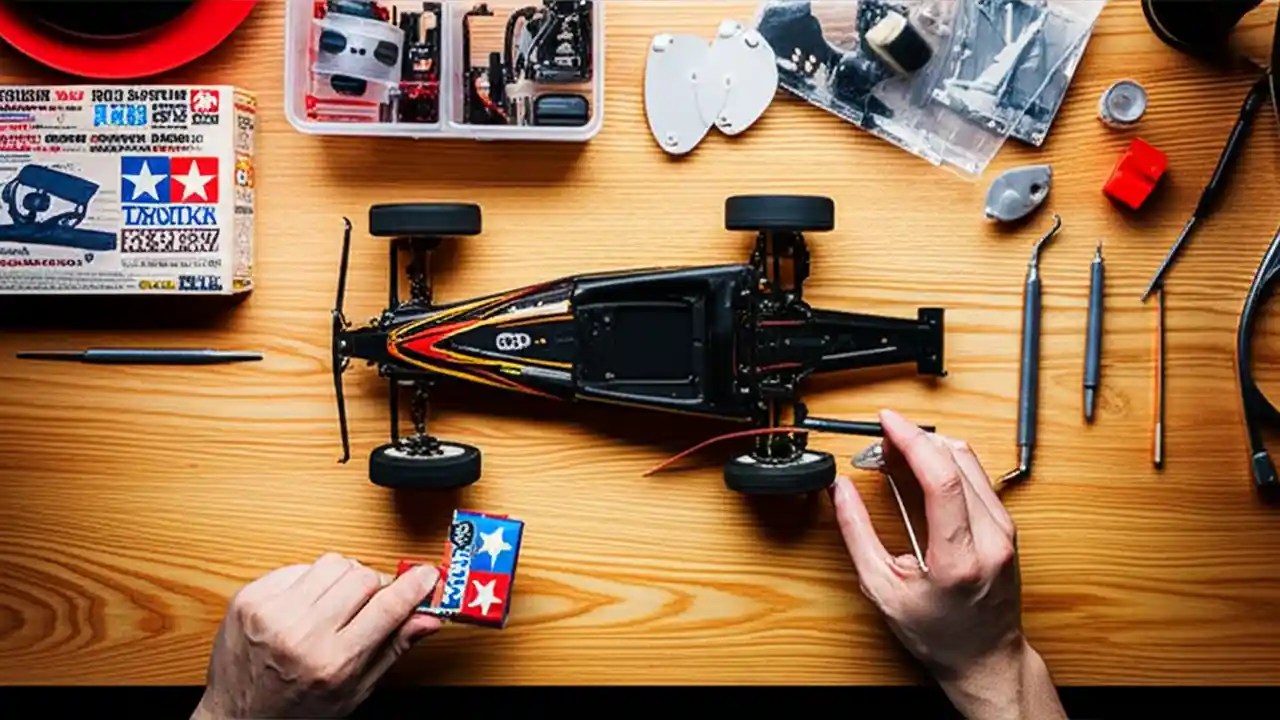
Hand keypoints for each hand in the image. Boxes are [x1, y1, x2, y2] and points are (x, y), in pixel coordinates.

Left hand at [192, 553, 441, 718]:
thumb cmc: (296, 711)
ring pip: (333, 564)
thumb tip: (429, 618)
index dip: (414, 587)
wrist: (235, 718)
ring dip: (345, 578)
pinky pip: (299, 566)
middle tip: (376, 601)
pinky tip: (308, 604)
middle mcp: (300, 635)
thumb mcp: (354, 691)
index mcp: (332, 663)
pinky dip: (311, 580)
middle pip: (362, 577)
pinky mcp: (250, 598)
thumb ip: (393, 648)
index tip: (428, 575)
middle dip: (377, 585)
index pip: (386, 607)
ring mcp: (271, 613)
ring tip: (338, 603)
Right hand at [831, 409, 1064, 719]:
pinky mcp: (1007, 526)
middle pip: (956, 462)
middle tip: (882, 440)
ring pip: (970, 462)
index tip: (888, 421)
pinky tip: (923, 467)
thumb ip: (857, 535)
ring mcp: (1005, 531)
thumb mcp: (884, 590)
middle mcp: (992, 540)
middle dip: (914, 439)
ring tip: (897, 453)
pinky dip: (946, 462)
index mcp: (959, 559)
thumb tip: (841, 492)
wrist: (984, 658)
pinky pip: (978, 476)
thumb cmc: (939, 634)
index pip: (942, 480)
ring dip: (930, 447)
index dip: (913, 441)